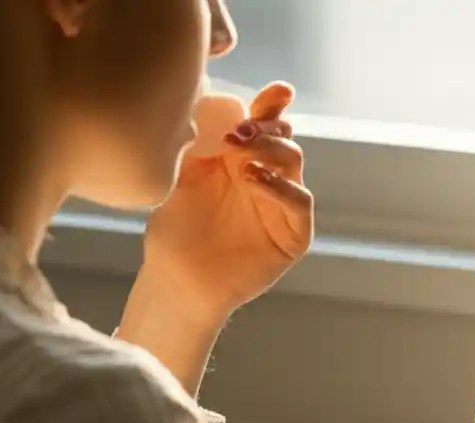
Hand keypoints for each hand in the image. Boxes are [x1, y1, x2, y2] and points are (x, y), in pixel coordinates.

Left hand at [143, 81, 313, 320]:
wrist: (176, 278)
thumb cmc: (175, 229)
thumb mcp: (181, 174)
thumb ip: (201, 139)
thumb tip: (215, 98)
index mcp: (242, 160)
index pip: (264, 124)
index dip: (273, 105)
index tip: (278, 92)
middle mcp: (267, 178)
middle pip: (284, 138)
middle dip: (267, 127)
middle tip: (239, 129)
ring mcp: (282, 206)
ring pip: (294, 163)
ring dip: (270, 149)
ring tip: (239, 151)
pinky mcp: (293, 235)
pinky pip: (300, 202)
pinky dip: (281, 187)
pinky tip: (252, 179)